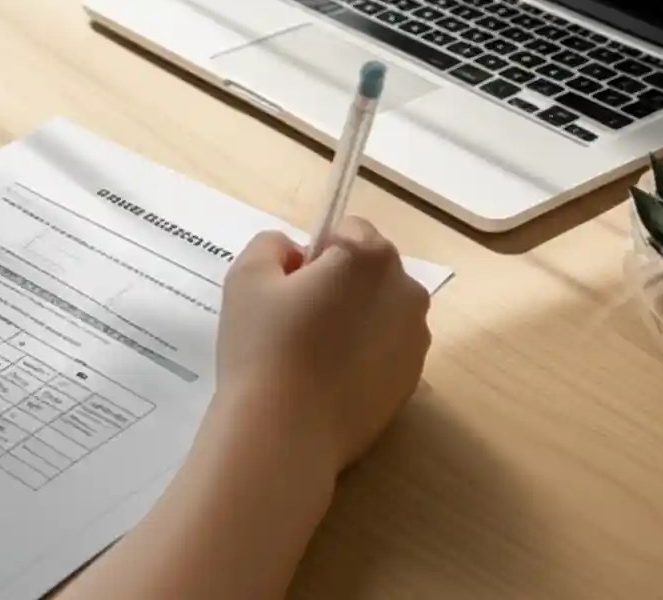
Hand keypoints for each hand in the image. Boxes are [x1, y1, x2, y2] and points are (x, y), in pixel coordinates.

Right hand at [216, 218, 430, 474]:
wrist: (285, 434)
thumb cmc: (264, 347)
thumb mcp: (246, 277)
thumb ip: (271, 245)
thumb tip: (296, 255)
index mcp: (369, 257)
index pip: (347, 230)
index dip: (314, 254)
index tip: (289, 288)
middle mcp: (406, 291)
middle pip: (370, 271)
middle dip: (340, 284)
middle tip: (295, 322)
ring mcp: (416, 340)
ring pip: (380, 312)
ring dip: (354, 320)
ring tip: (311, 357)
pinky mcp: (413, 382)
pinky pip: (385, 352)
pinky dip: (363, 357)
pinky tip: (328, 384)